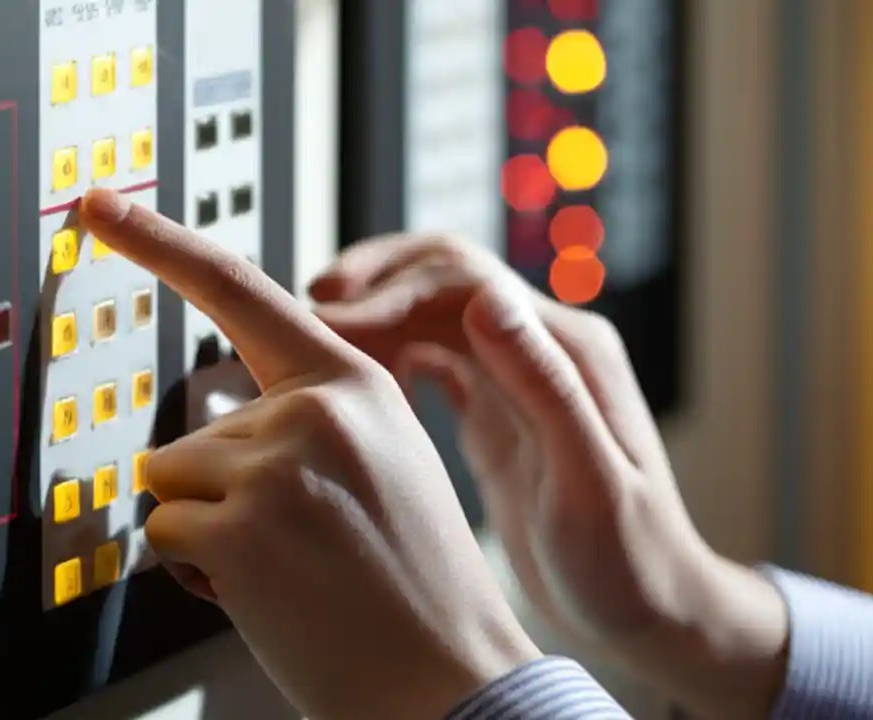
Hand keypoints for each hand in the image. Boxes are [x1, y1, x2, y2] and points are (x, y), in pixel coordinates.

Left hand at [80, 191, 540, 719]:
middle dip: (219, 498)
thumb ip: (310, 419)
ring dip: (208, 535)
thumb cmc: (415, 586)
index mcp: (353, 384)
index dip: (157, 242)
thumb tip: (217, 425)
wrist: (453, 681)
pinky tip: (271, 599)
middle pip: (188, 435)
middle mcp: (316, 410)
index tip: (98, 205)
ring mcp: (278, 466)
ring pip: (166, 484)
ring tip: (291, 571)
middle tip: (301, 547)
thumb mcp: (384, 463)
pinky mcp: (242, 528)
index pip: (238, 290)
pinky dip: (198, 575)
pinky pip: (163, 535)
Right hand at [310, 235, 788, 719]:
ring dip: (369, 318)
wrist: (652, 612)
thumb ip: (546, 388)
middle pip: (441, 279)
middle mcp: (540, 348)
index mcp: (568, 350)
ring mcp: (515, 376)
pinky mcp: (493, 409)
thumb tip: (484, 301)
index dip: (390, 290)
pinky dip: (383, 357)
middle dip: (371, 284)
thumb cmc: (631, 565)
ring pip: (427, 315)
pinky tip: (347, 384)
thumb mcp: (593, 485)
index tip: (326, 320)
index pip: (464, 281)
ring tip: (310, 345)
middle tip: (304, 310)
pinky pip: (429, 358)